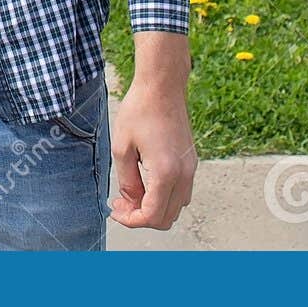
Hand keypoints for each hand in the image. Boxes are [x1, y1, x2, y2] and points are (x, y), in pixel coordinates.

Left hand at [110, 40, 196, 229]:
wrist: (162, 86)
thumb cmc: (140, 110)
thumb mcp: (122, 148)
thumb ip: (127, 181)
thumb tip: (130, 202)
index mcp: (165, 172)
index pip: (152, 216)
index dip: (131, 220)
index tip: (116, 210)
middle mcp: (184, 174)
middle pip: (166, 218)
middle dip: (141, 217)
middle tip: (121, 203)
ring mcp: (190, 168)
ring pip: (176, 207)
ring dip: (155, 208)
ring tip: (132, 193)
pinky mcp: (191, 161)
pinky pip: (181, 192)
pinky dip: (165, 196)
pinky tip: (146, 182)